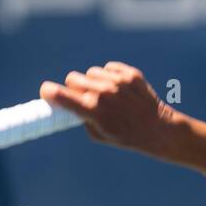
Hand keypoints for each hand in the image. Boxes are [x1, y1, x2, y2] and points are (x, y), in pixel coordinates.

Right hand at [40, 62, 181, 158]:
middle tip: (82, 98)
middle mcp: (103, 93)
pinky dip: (110, 76)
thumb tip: (68, 103)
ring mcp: (117, 82)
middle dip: (74, 88)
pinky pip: (108, 68)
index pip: (60, 94)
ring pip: (91, 73)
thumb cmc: (127, 136)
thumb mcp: (99, 135)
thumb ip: (81, 117)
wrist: (159, 129)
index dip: (49, 92)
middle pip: (73, 79)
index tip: (46, 93)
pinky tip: (119, 90)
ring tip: (106, 96)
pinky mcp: (130, 74)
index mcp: (93, 111)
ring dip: (93, 82)